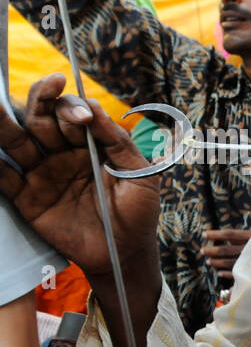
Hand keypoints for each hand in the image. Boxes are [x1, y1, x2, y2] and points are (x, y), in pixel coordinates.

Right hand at [0, 74, 160, 282]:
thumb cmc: (137, 213)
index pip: (73, 113)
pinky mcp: (27, 197)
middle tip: (48, 93)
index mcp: (89, 144)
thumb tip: (95, 107)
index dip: (72, 106)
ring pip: (16, 140)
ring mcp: (42, 173)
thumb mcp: (141, 176)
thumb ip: (120, 142)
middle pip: (42, 119)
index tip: (83, 115)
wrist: (123, 253)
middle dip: (43, 104)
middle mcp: (61, 152)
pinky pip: (4, 176)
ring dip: (2, 121)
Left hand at [201, 229, 250, 283]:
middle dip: (212, 251)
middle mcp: (250, 249)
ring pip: (229, 262)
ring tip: (208, 262)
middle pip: (226, 250)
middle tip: (202, 251)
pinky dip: (227, 274)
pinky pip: (237, 274)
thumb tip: (228, 237)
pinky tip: (219, 274)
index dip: (215, 234)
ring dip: (217, 262)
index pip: (229, 234)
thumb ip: (245, 236)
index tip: (204, 234)